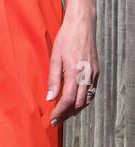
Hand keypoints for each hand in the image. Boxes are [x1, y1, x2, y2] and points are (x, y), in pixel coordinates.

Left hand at [46, 10, 98, 125]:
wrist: (82, 26)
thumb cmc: (65, 39)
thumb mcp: (54, 57)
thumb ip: (53, 79)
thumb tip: (49, 98)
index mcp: (75, 72)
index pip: (68, 99)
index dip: (60, 112)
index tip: (52, 119)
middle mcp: (87, 76)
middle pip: (78, 103)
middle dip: (67, 114)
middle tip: (56, 120)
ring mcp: (94, 74)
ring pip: (87, 100)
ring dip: (75, 109)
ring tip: (63, 114)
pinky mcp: (97, 72)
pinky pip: (91, 92)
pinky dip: (82, 100)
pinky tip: (74, 102)